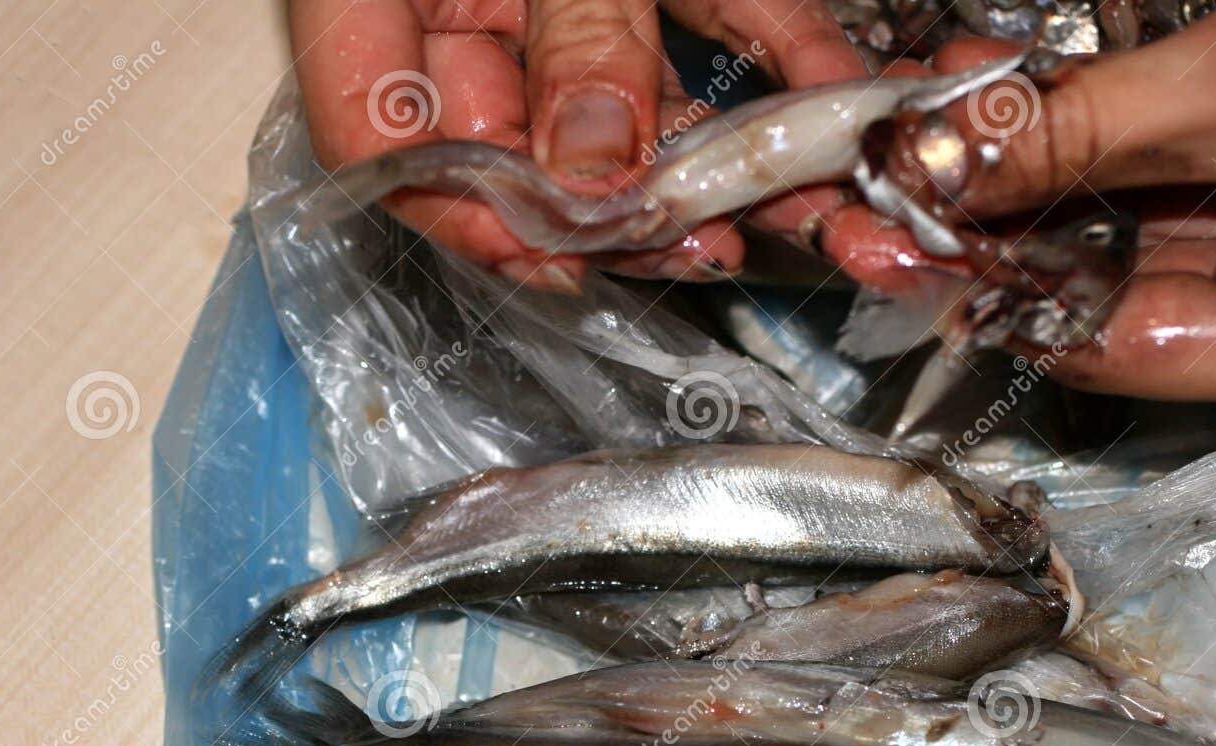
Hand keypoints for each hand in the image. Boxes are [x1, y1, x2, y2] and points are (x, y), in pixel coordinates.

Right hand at [288, 0, 870, 290]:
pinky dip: (780, 58)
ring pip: (625, 100)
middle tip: (688, 242)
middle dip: (611, 204)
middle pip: (512, 139)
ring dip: (709, 160)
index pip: (377, 132)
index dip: (459, 209)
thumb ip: (572, 22)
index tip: (555, 252)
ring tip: (785, 205)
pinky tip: (838, 103)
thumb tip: (591, 169)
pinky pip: (716, 15)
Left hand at [882, 0, 1215, 400]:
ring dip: (1013, 158)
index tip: (887, 242)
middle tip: (878, 178)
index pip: (1100, 347)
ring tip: (915, 116)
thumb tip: (937, 164)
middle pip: (1093, 280)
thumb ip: (1088, 135)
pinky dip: (1078, 115)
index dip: (982, 295)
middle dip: (979, 220)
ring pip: (1114, 207)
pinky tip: (997, 83)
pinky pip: (1155, 146)